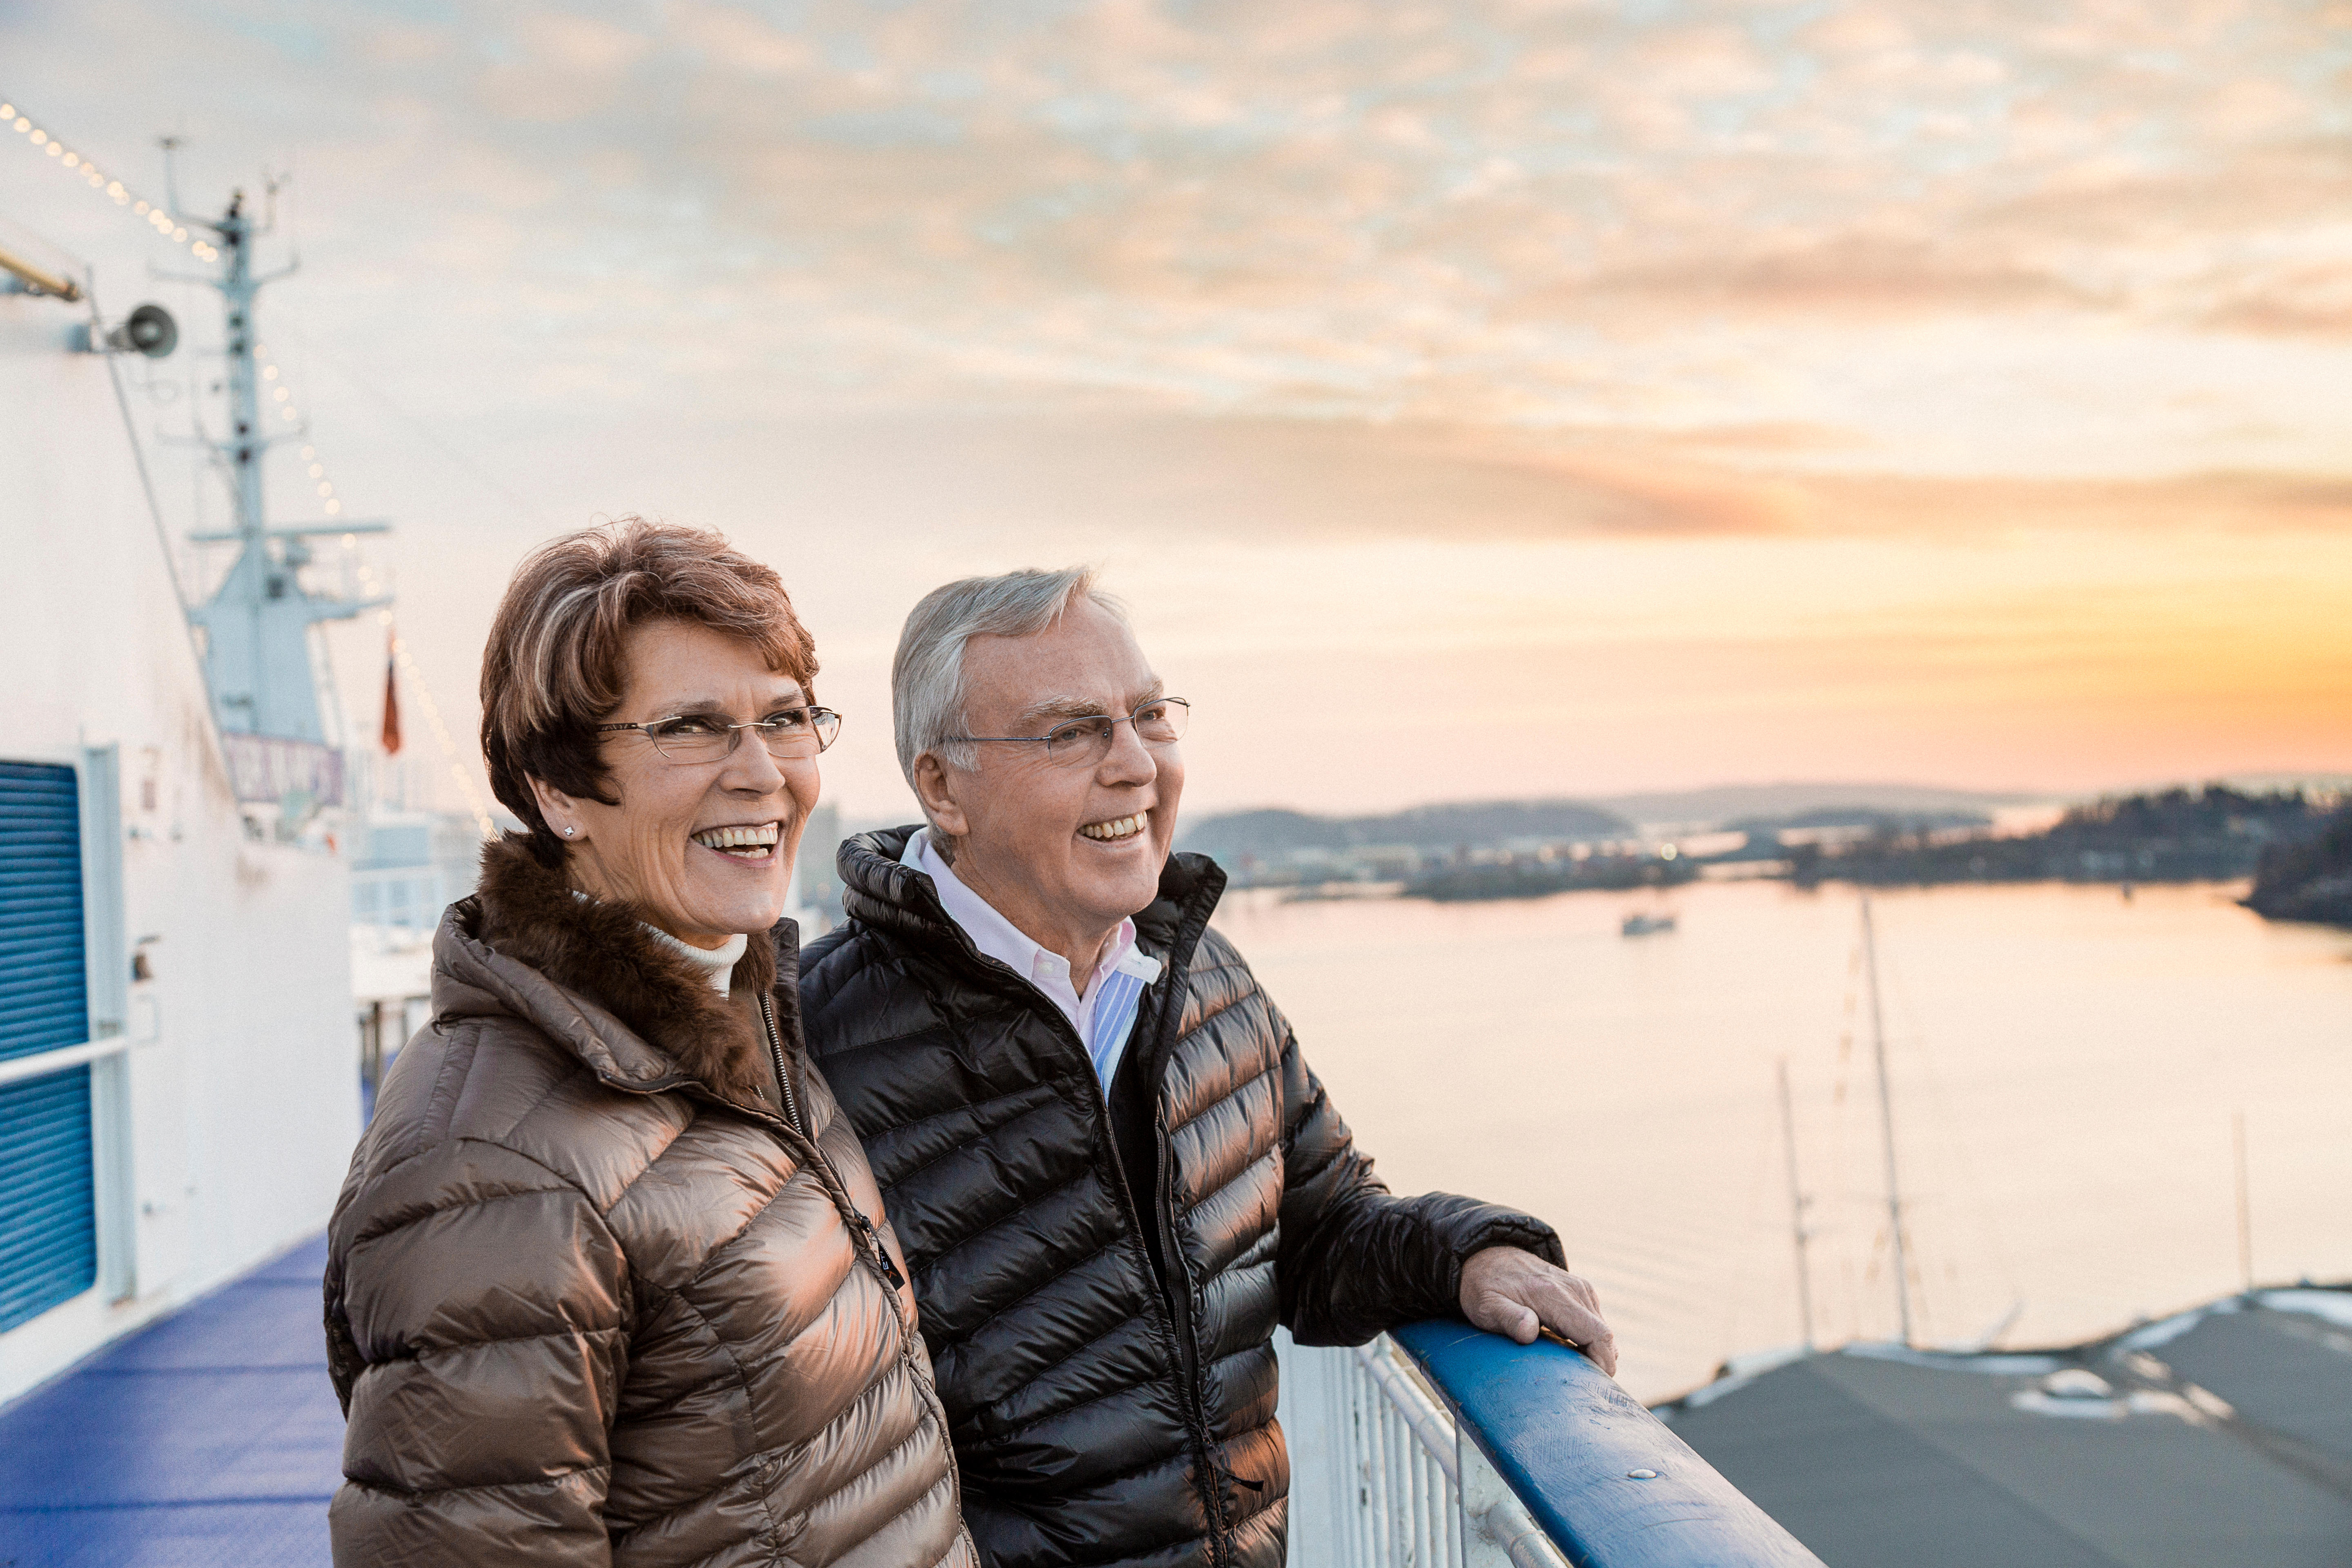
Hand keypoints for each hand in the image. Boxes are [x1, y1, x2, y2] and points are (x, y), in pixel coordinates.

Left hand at [1459, 1246, 1618, 1377]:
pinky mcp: (1580, 1290)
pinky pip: (1596, 1321)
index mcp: (1552, 1295)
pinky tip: (1572, 1352)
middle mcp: (1573, 1289)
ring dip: (1596, 1352)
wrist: (1488, 1255)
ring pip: (1602, 1329)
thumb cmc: (1484, 1286)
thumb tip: (1529, 1330)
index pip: (1595, 1333)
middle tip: (1583, 1386)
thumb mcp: (1485, 1305)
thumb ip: (1508, 1318)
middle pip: (1604, 1334)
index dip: (1603, 1363)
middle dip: (1602, 1363)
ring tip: (1574, 1372)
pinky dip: (1591, 1340)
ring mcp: (1579, 1287)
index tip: (1594, 1385)